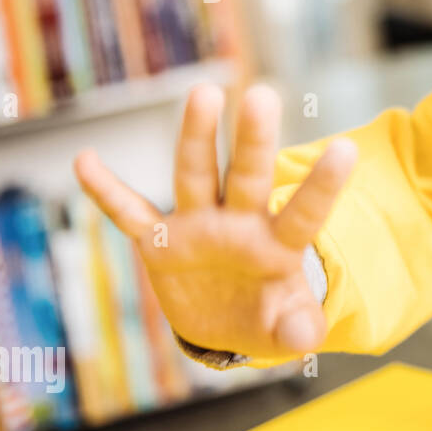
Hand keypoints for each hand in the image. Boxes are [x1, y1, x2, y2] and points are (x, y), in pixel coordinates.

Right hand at [73, 83, 356, 359]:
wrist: (225, 325)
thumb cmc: (267, 317)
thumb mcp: (286, 329)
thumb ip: (297, 329)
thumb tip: (304, 337)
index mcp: (278, 244)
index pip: (305, 213)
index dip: (323, 185)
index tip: (346, 149)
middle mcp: (239, 224)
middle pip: (248, 176)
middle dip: (254, 140)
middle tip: (262, 95)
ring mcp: (198, 227)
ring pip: (197, 175)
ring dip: (197, 137)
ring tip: (204, 93)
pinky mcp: (160, 242)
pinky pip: (130, 213)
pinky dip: (106, 191)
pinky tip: (85, 161)